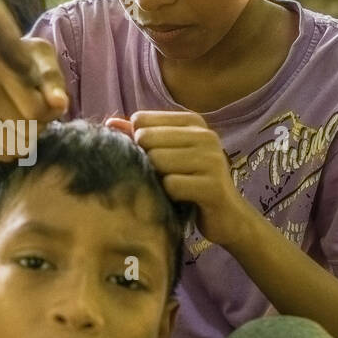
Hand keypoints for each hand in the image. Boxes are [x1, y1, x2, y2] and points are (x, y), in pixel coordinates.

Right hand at [0, 0, 66, 141]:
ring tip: (21, 120)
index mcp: (2, 64)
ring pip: (14, 146)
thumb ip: (53, 81)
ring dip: (25, 140)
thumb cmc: (24, 65)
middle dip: (38, 126)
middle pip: (26, 130)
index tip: (44, 98)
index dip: (48, 110)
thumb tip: (59, 103)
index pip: (36, 110)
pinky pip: (0, 153)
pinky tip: (8, 130)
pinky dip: (10, 148)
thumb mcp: (43, 62)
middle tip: (33, 111)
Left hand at [130, 111, 254, 247]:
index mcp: (193, 122)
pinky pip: (171, 185)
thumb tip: (110, 122)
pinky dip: (169, 196)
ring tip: (173, 188)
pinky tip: (180, 200)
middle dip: (147, 162)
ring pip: (157, 161)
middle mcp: (205, 135)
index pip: (141, 120)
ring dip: (158, 180)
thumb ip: (140, 137)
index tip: (154, 159)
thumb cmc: (191, 183)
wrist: (227, 217)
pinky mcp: (212, 185)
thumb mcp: (167, 155)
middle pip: (146, 139)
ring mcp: (211, 159)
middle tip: (163, 177)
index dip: (137, 143)